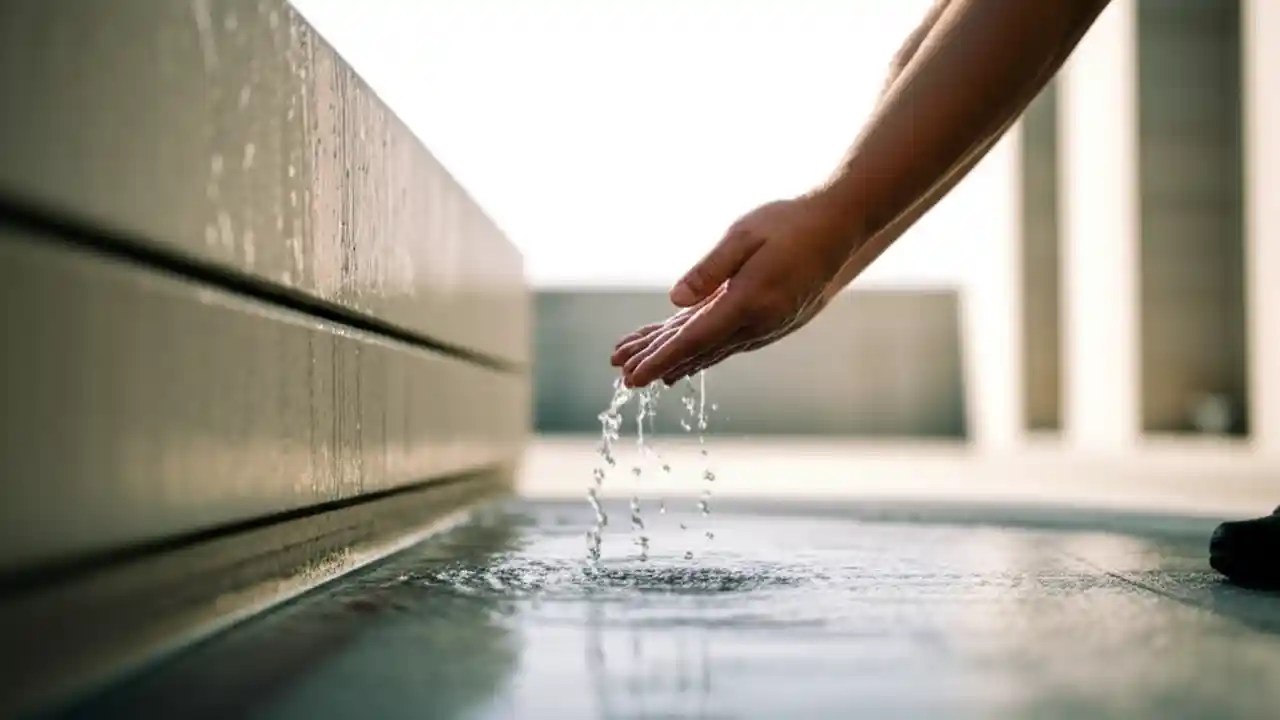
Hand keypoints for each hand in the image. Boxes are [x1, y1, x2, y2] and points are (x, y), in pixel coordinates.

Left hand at [611, 194, 857, 387]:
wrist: (839, 229)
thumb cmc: (790, 224)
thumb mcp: (744, 236)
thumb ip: (709, 270)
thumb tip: (674, 301)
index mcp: (749, 303)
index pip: (694, 339)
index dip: (660, 359)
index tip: (633, 376)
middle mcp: (758, 324)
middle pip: (698, 351)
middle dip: (659, 364)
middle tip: (624, 378)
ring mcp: (765, 327)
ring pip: (710, 348)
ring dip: (675, 358)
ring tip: (641, 367)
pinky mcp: (768, 322)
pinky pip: (724, 340)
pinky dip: (697, 348)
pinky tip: (681, 356)